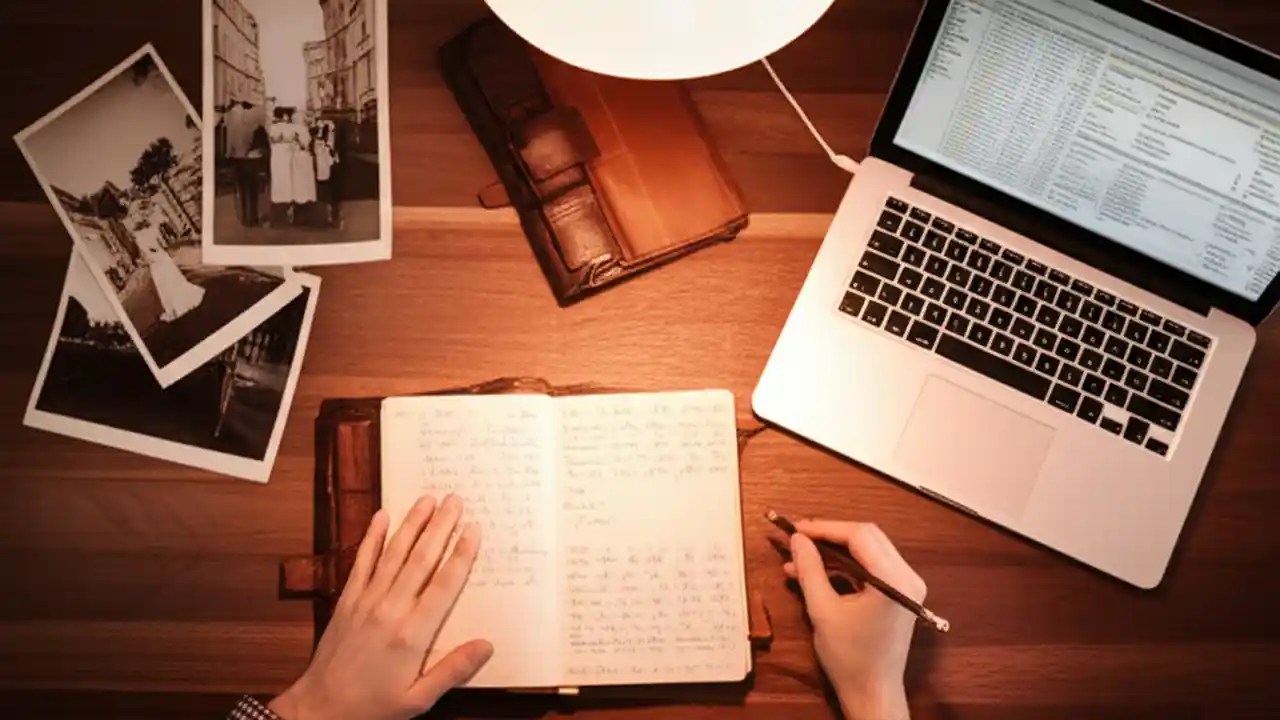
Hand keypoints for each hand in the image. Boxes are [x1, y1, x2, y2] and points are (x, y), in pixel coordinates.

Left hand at [269, 494, 492, 719]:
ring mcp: (366, 601)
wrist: (320, 707)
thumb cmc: (372, 706)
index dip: (460, 555)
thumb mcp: (418, 699)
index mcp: (412, 635)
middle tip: (456, 500)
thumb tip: (487, 645)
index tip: (473, 529)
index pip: (443, 585)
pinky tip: (381, 516)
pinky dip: (372, 537)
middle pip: (421, 560)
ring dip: (412, 525)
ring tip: (428, 499)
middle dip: (440, 527)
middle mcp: (390, 610)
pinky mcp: (348, 600)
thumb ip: (452, 670)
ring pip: (393, 554)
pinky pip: (362, 562)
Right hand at [782, 520, 925, 719]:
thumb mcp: (823, 610)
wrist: (873, 692)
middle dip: (829, 535)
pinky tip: (816, 572)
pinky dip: (844, 566)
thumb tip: (798, 539)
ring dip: (834, 552)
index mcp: (895, 579)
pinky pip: (871, 567)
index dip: (824, 528)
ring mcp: (907, 585)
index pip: (859, 536)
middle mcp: (908, 577)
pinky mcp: (900, 594)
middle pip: (867, 538)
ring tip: (800, 559)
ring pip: (868, 550)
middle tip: (798, 537)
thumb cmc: (850, 657)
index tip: (796, 529)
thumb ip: (810, 569)